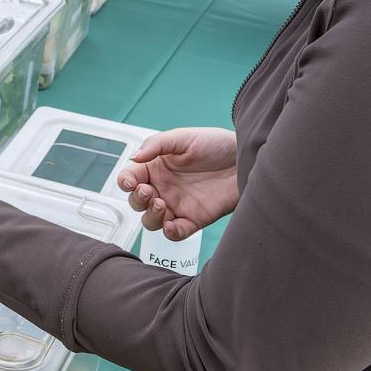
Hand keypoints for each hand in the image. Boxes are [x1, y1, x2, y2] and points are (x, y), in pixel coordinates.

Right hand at [116, 127, 239, 240]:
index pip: (130, 178)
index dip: (125, 182)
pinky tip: (171, 225)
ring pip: (152, 221)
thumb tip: (133, 157)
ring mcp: (178, 205)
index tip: (131, 182)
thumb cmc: (215, 144)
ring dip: (150, 216)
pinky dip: (170, 233)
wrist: (245, 160)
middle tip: (149, 191)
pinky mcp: (194, 219)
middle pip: (137, 202)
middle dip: (138, 199)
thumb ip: (156, 145)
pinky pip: (176, 233)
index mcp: (156, 168)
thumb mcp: (183, 137)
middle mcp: (163, 188)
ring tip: (161, 204)